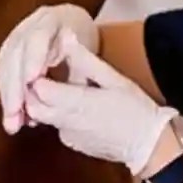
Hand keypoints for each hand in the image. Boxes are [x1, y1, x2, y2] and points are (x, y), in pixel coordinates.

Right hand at [0, 3, 99, 133]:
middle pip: (15, 53)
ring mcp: (16, 36)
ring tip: (13, 123)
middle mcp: (30, 25)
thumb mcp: (89, 57)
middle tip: (15, 115)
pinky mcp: (9, 51)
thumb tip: (61, 97)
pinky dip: (7, 96)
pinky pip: (3, 73)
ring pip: (5, 65)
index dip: (33, 58)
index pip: (39, 37)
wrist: (74, 28)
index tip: (31, 81)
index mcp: (53, 20)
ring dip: (7, 96)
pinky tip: (13, 115)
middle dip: (13, 87)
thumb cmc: (85, 47)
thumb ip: (77, 73)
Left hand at [24, 29, 178, 175]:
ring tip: (60, 86)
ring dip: (44, 102)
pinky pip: (57, 126)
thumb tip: (65, 36)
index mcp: (77, 103)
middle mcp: (67, 122)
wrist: (149, 146)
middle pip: (33, 105)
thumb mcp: (114, 79)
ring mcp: (68, 136)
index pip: (38, 88)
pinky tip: (76, 106)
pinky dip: (58, 114)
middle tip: (45, 72)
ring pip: (42, 117)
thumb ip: (85, 59)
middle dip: (32, 89)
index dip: (34, 73)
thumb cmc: (135, 109)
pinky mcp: (72, 144)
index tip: (41, 61)